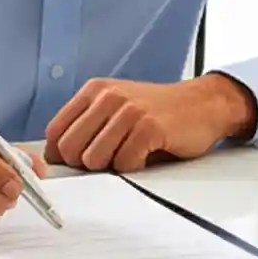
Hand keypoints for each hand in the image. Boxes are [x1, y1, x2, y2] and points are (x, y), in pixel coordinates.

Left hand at [44, 73, 256, 172]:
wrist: (203, 103)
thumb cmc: (159, 111)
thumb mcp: (116, 107)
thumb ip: (88, 125)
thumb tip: (56, 158)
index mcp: (95, 90)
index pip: (55, 131)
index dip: (61, 155)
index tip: (77, 162)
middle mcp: (108, 97)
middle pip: (69, 149)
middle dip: (86, 164)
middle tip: (110, 158)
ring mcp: (129, 111)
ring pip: (93, 160)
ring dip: (112, 166)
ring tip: (131, 153)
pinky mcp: (149, 127)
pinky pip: (123, 164)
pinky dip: (134, 168)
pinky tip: (147, 154)